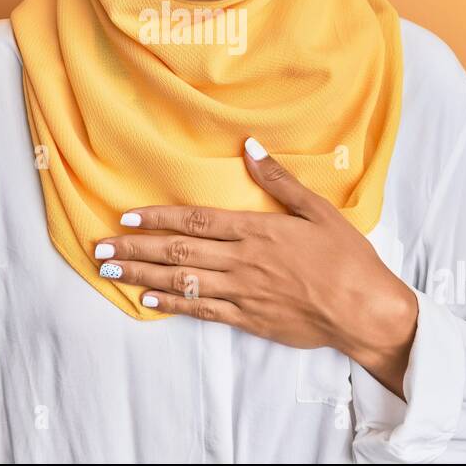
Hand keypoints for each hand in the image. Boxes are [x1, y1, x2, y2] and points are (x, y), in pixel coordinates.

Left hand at [94, 138, 418, 370]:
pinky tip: (148, 299)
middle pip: (177, 252)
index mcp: (257, 231)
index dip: (156, 217)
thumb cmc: (347, 258)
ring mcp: (242, 292)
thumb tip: (250, 147)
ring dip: (142, 275)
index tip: (125, 214)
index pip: (195, 220)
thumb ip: (280, 180)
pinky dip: (172, 304)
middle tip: (100, 247)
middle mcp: (242, 261)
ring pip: (182, 281)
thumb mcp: (318, 210)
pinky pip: (202, 310)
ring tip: (110, 270)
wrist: (365, 311)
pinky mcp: (248, 319)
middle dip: (134, 248)